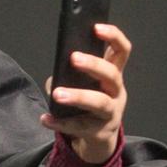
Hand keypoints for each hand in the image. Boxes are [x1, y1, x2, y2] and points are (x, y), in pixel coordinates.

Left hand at [41, 23, 129, 163]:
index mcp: (113, 75)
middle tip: (73, 58)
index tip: (96, 27)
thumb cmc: (87, 104)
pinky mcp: (99, 132)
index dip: (113, 37)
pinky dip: (60, 123)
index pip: (121, 51)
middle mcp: (117, 92)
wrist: (97, 138)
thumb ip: (70, 76)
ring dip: (79, 96)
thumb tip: (56, 76)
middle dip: (93, 65)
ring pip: (100, 103)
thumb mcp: (83, 86)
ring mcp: (111, 113)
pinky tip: (45, 119)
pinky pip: (79, 127)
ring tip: (58, 94)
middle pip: (112, 75)